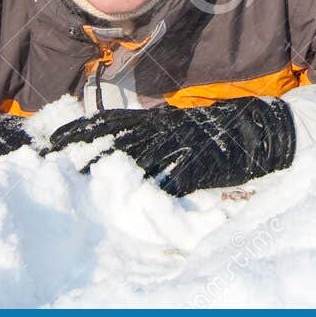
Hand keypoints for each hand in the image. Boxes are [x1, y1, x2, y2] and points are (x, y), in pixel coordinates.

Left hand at [48, 97, 295, 196]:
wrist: (261, 129)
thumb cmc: (219, 130)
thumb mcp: (181, 127)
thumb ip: (154, 134)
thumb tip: (122, 145)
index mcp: (160, 119)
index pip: (113, 121)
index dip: (83, 128)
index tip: (54, 138)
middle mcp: (167, 129)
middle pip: (118, 136)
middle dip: (87, 147)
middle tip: (55, 158)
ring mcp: (184, 145)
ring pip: (141, 154)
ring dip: (113, 166)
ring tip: (85, 177)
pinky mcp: (203, 163)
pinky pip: (175, 176)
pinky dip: (156, 186)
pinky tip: (137, 197)